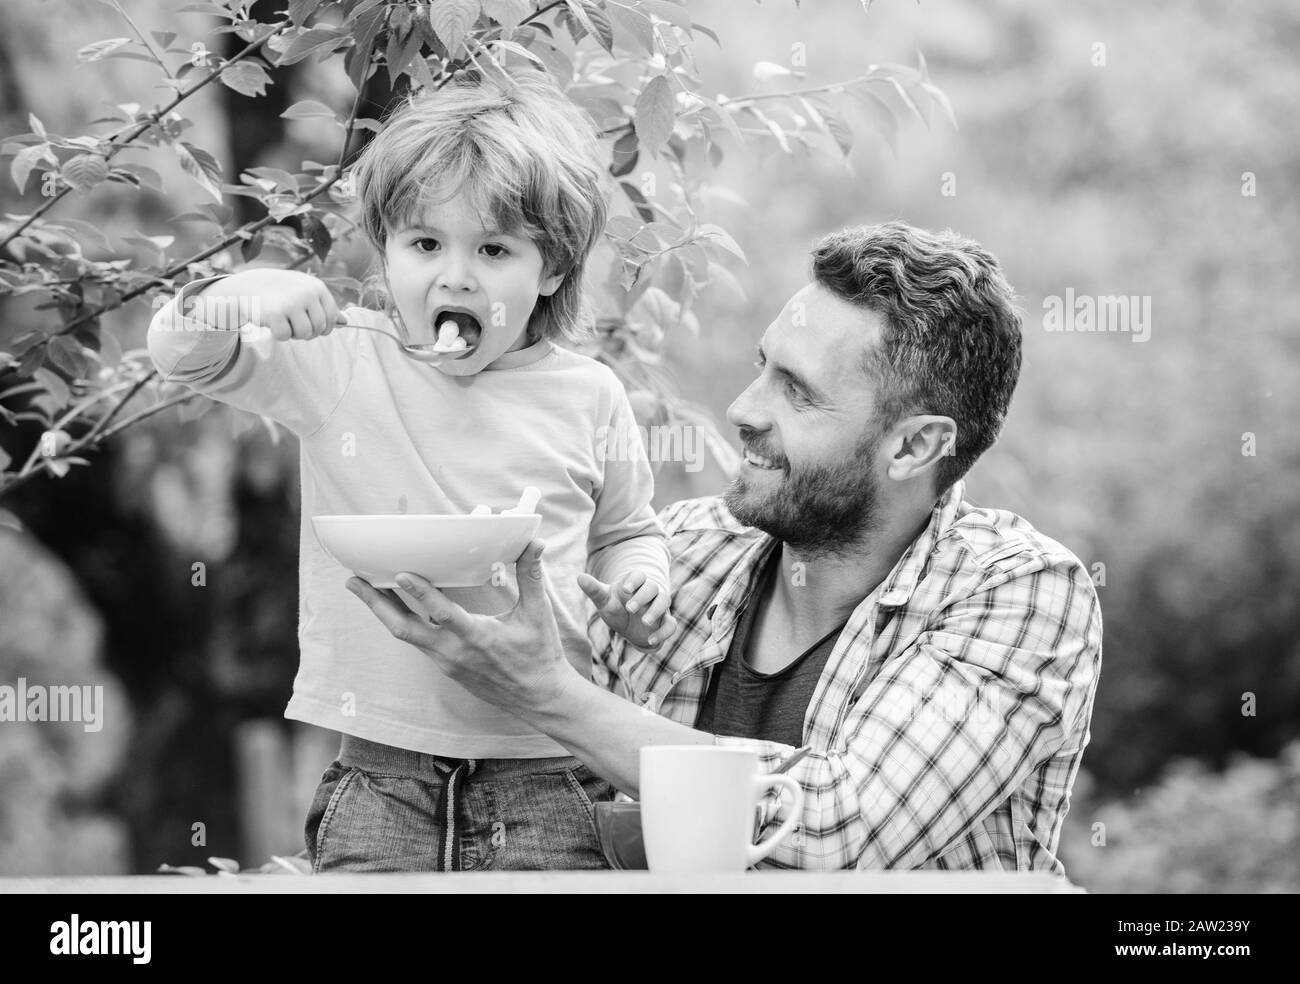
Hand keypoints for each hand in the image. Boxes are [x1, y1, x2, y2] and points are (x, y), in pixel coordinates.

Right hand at [191, 268, 341, 340]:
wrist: (249, 285)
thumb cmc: (281, 291)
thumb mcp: (305, 293)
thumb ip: (324, 307)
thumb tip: (346, 322)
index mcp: (317, 287)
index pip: (332, 317)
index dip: (323, 327)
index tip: (311, 325)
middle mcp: (307, 293)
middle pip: (319, 328)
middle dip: (308, 332)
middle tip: (293, 323)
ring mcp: (292, 303)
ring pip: (304, 334)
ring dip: (294, 334)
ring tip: (284, 322)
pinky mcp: (275, 313)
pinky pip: (285, 336)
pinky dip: (278, 334)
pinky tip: (272, 322)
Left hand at [344, 540, 575, 714]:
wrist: (539, 698)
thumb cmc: (540, 655)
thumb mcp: (538, 614)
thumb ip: (532, 576)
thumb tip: (536, 542)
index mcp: (477, 638)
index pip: (442, 614)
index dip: (421, 593)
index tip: (400, 573)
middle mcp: (454, 652)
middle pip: (404, 628)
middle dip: (376, 603)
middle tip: (354, 580)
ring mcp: (447, 662)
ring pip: (406, 635)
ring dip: (384, 611)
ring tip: (365, 588)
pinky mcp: (446, 668)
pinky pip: (418, 642)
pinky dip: (403, 622)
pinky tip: (395, 607)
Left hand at [577, 571, 676, 651]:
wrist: (630, 627)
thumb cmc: (616, 607)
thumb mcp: (604, 600)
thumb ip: (594, 590)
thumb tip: (579, 577)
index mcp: (635, 583)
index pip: (639, 575)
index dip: (634, 580)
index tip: (626, 589)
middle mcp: (650, 592)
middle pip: (653, 588)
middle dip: (643, 597)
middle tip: (630, 608)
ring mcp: (659, 606)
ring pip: (665, 602)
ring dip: (656, 611)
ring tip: (644, 622)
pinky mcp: (665, 622)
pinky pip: (671, 624)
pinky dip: (663, 632)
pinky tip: (650, 640)